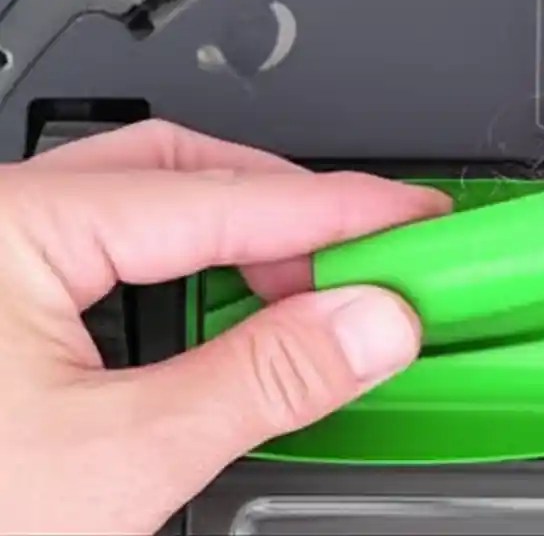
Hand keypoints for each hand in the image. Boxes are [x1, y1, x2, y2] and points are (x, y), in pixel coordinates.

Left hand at [0, 120, 450, 533]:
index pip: (215, 197)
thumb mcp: (118, 459)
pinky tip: (234, 317)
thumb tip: (369, 323)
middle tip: (373, 256)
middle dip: (288, 211)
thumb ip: (262, 380)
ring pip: (144, 204)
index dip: (335, 207)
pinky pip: (116, 251)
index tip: (414, 219)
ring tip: (314, 294)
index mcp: (5, 230)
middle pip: (178, 172)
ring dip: (240, 240)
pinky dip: (192, 273)